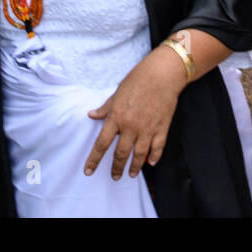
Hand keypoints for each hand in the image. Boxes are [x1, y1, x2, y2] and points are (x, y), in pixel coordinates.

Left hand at [84, 47, 186, 179]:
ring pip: (139, 154)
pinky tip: (150, 163)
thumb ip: (105, 108)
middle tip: (114, 176)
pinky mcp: (162, 127)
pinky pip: (158, 147)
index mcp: (116, 117)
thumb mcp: (117, 93)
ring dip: (134, 167)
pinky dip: (154, 157)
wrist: (162, 74)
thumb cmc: (138, 80)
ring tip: (131, 174)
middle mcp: (131, 126)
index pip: (101, 144)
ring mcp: (148, 128)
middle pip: (121, 154)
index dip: (94, 159)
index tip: (88, 171)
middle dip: (116, 168)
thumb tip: (91, 115)